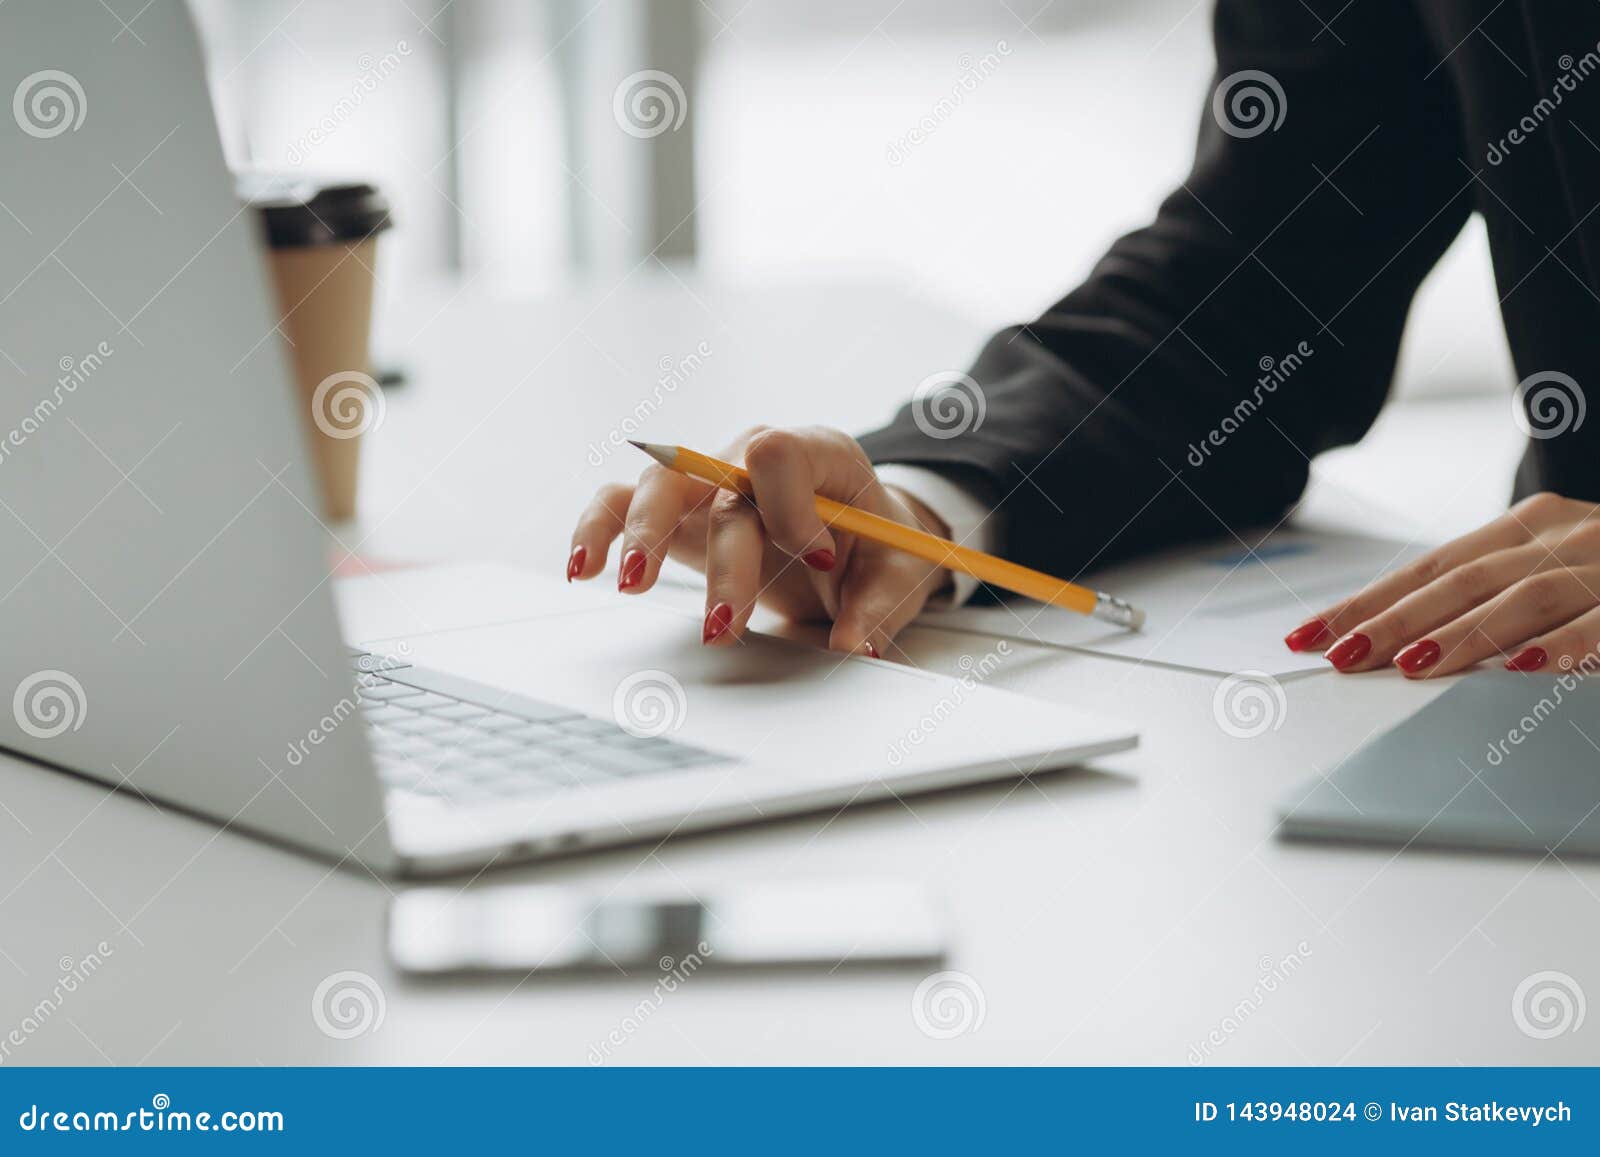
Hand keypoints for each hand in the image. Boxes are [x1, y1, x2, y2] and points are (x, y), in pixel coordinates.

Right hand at [568, 426, 952, 656]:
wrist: (856, 538)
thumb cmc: (876, 545)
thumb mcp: (900, 571)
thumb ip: (878, 605)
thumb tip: (852, 645)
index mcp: (819, 453)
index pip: (781, 455)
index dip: (793, 510)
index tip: (818, 563)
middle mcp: (754, 455)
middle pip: (718, 483)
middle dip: (725, 559)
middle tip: (727, 625)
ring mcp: (708, 478)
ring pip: (659, 483)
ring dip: (643, 534)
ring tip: (631, 586)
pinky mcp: (677, 509)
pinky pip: (622, 502)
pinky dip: (598, 529)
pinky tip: (583, 568)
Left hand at [1283, 492, 1599, 677]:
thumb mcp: (1554, 565)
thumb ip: (1492, 596)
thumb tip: (1406, 642)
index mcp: (1529, 528)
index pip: (1429, 568)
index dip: (1367, 601)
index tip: (1309, 634)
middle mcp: (1562, 536)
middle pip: (1460, 581)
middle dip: (1392, 621)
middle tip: (1339, 656)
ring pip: (1524, 597)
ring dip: (1464, 636)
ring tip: (1411, 667)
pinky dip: (1570, 643)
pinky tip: (1530, 668)